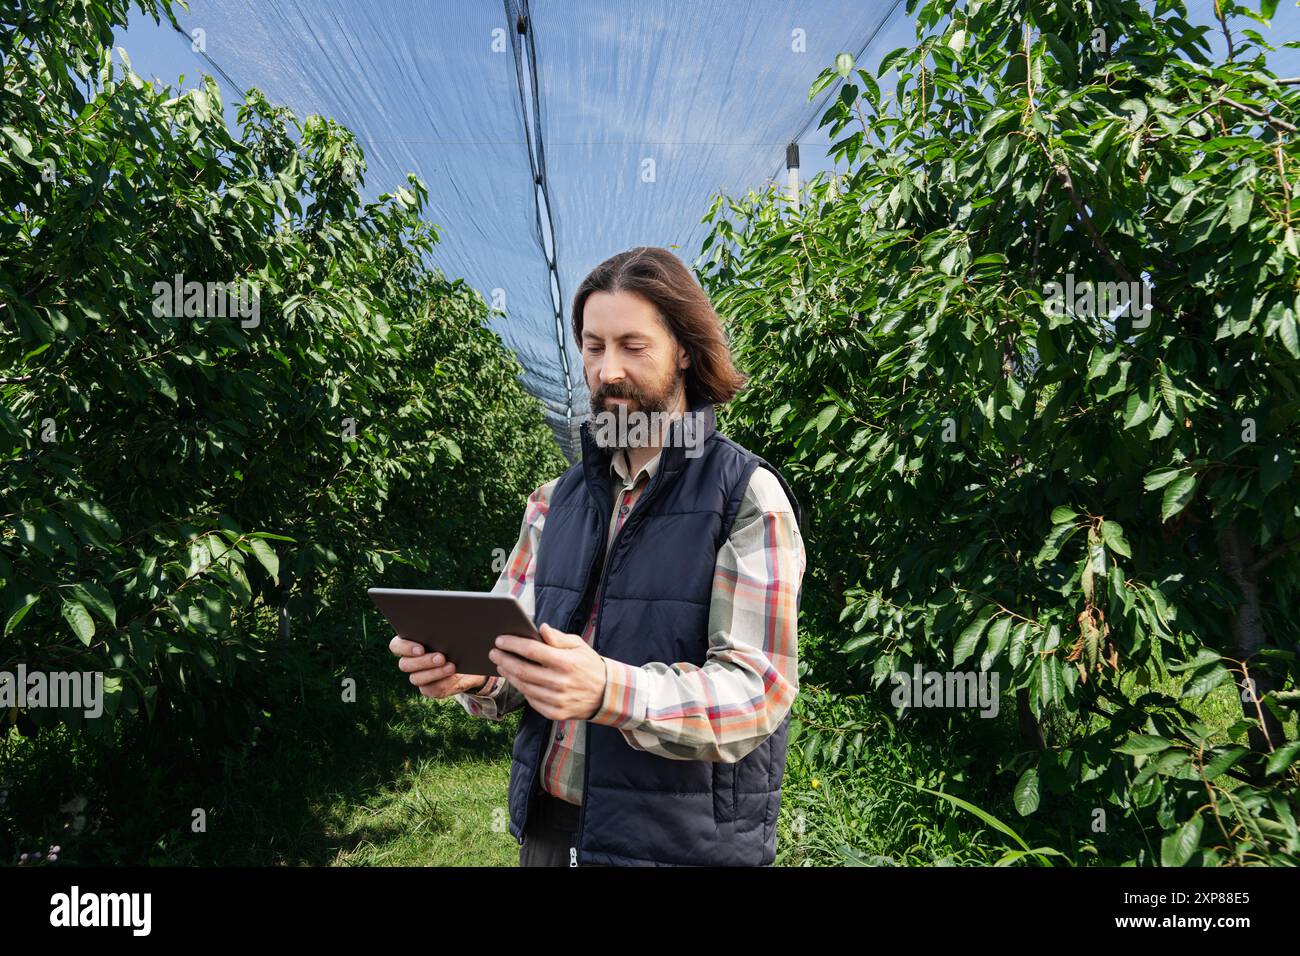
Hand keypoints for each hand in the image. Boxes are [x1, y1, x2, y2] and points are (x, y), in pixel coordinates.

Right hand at [389, 635, 487, 698]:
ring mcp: (418, 676)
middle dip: (423, 661)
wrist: (470, 659)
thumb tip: (447, 621)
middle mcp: (410, 660)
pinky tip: (455, 677)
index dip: (405, 648)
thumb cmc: (459, 638)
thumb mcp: (455, 630)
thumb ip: (445, 626)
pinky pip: (431, 689)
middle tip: (441, 657)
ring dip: (434, 673)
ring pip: (416, 678)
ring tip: (451, 667)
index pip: (396, 645)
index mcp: (410, 642)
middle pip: (405, 664)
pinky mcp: (430, 688)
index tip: (420, 649)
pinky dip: (443, 683)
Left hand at [489, 623, 606, 719]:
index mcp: (565, 662)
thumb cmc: (589, 665)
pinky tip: (516, 679)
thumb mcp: (578, 645)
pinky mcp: (554, 713)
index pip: (532, 650)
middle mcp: (560, 682)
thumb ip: (557, 637)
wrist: (606, 694)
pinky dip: (521, 689)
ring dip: (509, 674)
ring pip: (523, 686)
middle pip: (522, 670)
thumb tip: (540, 628)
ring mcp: (556, 700)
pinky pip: (531, 700)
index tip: (500, 639)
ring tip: (501, 665)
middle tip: (494, 652)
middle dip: (504, 659)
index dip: (513, 644)